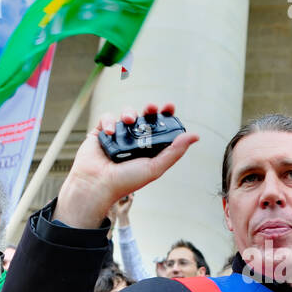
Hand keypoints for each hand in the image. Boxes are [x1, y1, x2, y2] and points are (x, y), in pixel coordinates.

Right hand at [56, 103, 198, 228]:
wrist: (96, 184)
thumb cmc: (125, 181)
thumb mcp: (155, 167)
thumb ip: (175, 151)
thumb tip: (194, 136)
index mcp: (149, 149)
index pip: (160, 128)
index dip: (166, 116)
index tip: (169, 107)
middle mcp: (134, 141)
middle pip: (145, 118)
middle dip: (150, 109)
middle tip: (152, 108)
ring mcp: (118, 136)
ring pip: (127, 114)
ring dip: (129, 113)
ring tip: (128, 121)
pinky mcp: (101, 133)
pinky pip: (107, 118)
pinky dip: (109, 121)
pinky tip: (110, 132)